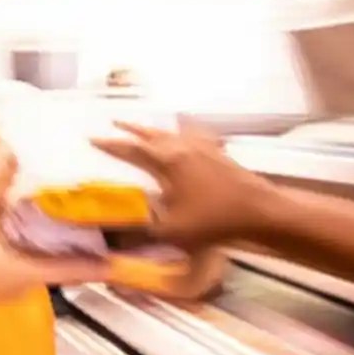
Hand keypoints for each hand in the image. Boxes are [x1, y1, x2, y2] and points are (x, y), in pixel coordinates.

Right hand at [0, 118, 109, 308]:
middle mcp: (20, 282)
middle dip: (71, 228)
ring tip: (50, 196)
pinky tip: (7, 207)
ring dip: (40, 226)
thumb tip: (11, 148)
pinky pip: (9, 249)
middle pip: (59, 254)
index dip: (110, 254)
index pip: (85, 267)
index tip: (132, 241)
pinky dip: (15, 230)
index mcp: (30, 272)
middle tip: (87, 200)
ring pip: (32, 250)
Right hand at [91, 121, 274, 248]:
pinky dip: (184, 133)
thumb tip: (117, 230)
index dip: (111, 144)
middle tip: (116, 123)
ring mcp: (204, 148)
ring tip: (147, 128)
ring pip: (174, 132)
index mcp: (167, 161)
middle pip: (153, 133)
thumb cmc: (213, 221)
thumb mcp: (170, 230)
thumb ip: (142, 227)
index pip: (131, 148)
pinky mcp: (219, 154)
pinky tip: (188, 136)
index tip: (93, 138)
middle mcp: (183, 147)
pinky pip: (195, 136)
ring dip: (156, 130)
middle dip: (132, 129)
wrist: (260, 212)